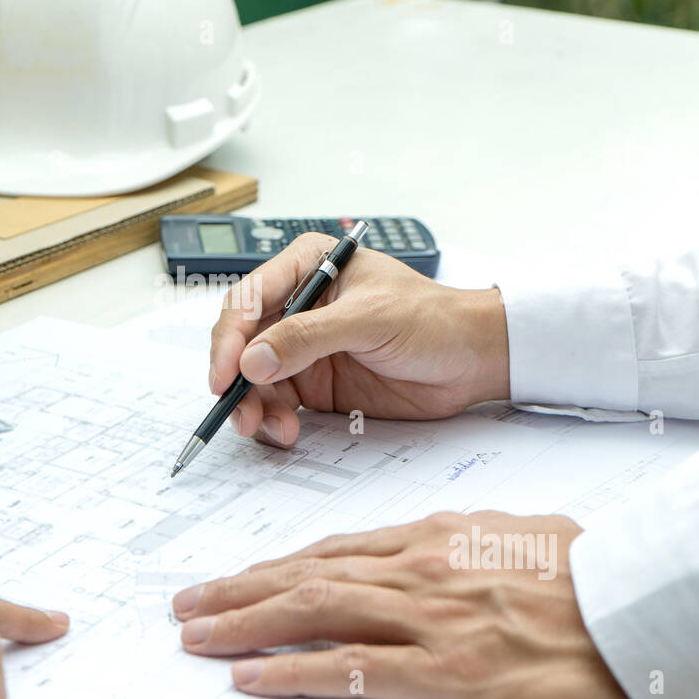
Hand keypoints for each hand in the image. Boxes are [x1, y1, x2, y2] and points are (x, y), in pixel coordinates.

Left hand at [172, 511, 645, 698]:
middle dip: (239, 590)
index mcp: (441, 538)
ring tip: (198, 635)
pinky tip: (253, 676)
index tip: (238, 577)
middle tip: (190, 603)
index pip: (336, 550)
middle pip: (308, 575)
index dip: (276, 564)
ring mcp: (432, 618)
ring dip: (245, 623)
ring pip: (314, 610)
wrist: (652, 615)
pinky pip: (352, 668)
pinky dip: (294, 670)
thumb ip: (472, 544)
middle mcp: (423, 568)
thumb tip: (444, 545)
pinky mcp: (449, 672)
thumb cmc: (599, 580)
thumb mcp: (528, 542)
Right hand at [209, 233, 509, 447]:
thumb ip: (308, 337)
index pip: (249, 299)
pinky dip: (274, 420)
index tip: (225, 372)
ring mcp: (303, 347)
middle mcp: (297, 306)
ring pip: (254, 378)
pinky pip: (278, 403)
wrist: (472, 360)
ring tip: (270, 428)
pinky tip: (287, 431)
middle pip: (242, 342)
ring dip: (254, 406)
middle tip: (239, 411)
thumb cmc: (432, 319)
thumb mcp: (369, 320)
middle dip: (235, 378)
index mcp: (307, 267)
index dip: (229, 337)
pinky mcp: (314, 383)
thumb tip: (253, 359)